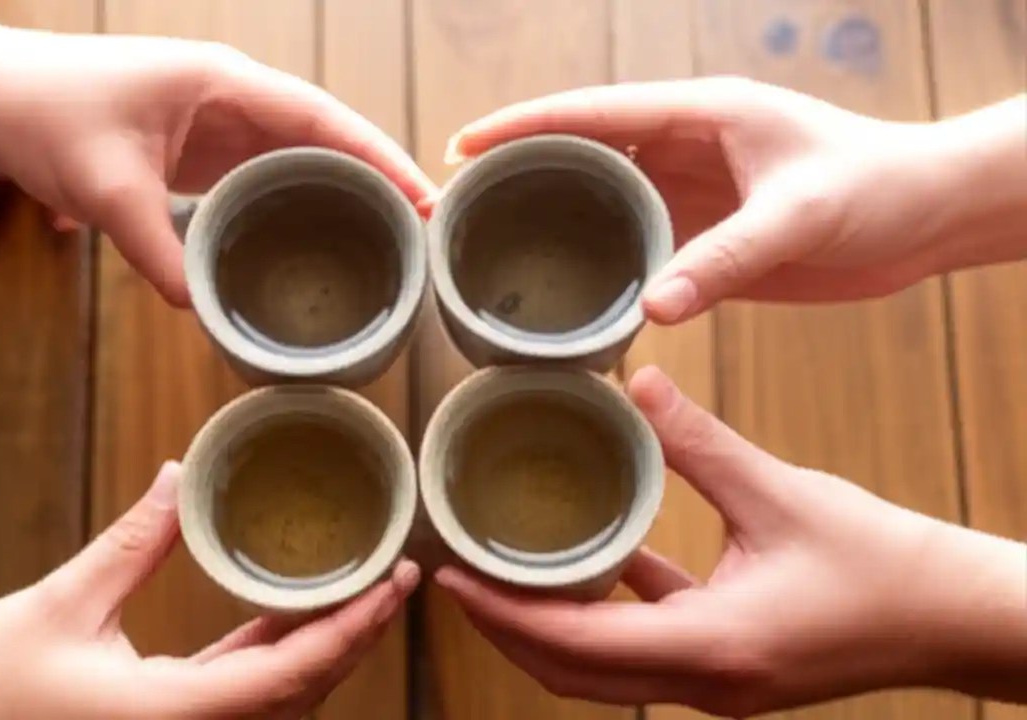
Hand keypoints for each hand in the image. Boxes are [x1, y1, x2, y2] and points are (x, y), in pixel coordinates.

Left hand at [0, 24, 434, 306]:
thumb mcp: (105, 188)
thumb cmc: (44, 117)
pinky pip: (262, 175)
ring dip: (340, 191)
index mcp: (223, 83)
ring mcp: (215, 121)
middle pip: (324, 136)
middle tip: (424, 229)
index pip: (322, 118)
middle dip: (375, 176)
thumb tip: (200, 311)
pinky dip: (295, 203)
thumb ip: (157, 251)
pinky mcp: (197, 148)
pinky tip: (314, 239)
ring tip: (387, 239)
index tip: (424, 193)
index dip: (378, 155)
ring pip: (296, 156)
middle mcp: (230, 96)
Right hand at [0, 463, 419, 719]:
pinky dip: (276, 662)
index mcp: (173, 716)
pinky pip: (242, 703)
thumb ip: (130, 546)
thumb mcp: (58, 607)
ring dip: (322, 651)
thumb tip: (175, 474)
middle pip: (301, 693)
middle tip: (397, 575)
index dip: (353, 628)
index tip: (396, 582)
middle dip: (355, 636)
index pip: (290, 673)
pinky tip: (290, 619)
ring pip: (279, 704)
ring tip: (359, 590)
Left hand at [435, 367, 1026, 716]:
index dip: (503, 613)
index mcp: (708, 646)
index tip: (450, 578)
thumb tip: (643, 383)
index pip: (574, 644)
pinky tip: (596, 564)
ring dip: (550, 630)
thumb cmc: (886, 565)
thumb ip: (702, 444)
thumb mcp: (784, 493)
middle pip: (572, 673)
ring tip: (505, 573)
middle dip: (508, 630)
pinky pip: (650, 647)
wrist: (958, 620)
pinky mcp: (732, 668)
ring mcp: (717, 684)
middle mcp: (702, 682)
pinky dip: (610, 615)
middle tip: (457, 577)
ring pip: (605, 671)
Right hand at [445, 77, 961, 322]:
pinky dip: (600, 269)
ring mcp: (691, 194)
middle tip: (454, 205)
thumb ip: (725, 260)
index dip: (525, 125)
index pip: (594, 113)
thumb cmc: (875, 190)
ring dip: (551, 224)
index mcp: (701, 114)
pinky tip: (565, 294)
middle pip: (582, 156)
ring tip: (489, 249)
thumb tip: (650, 308)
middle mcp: (685, 149)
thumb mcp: (798, 216)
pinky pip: (638, 250)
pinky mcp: (705, 238)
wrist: (925, 219)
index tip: (464, 144)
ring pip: (602, 205)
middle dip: (518, 174)